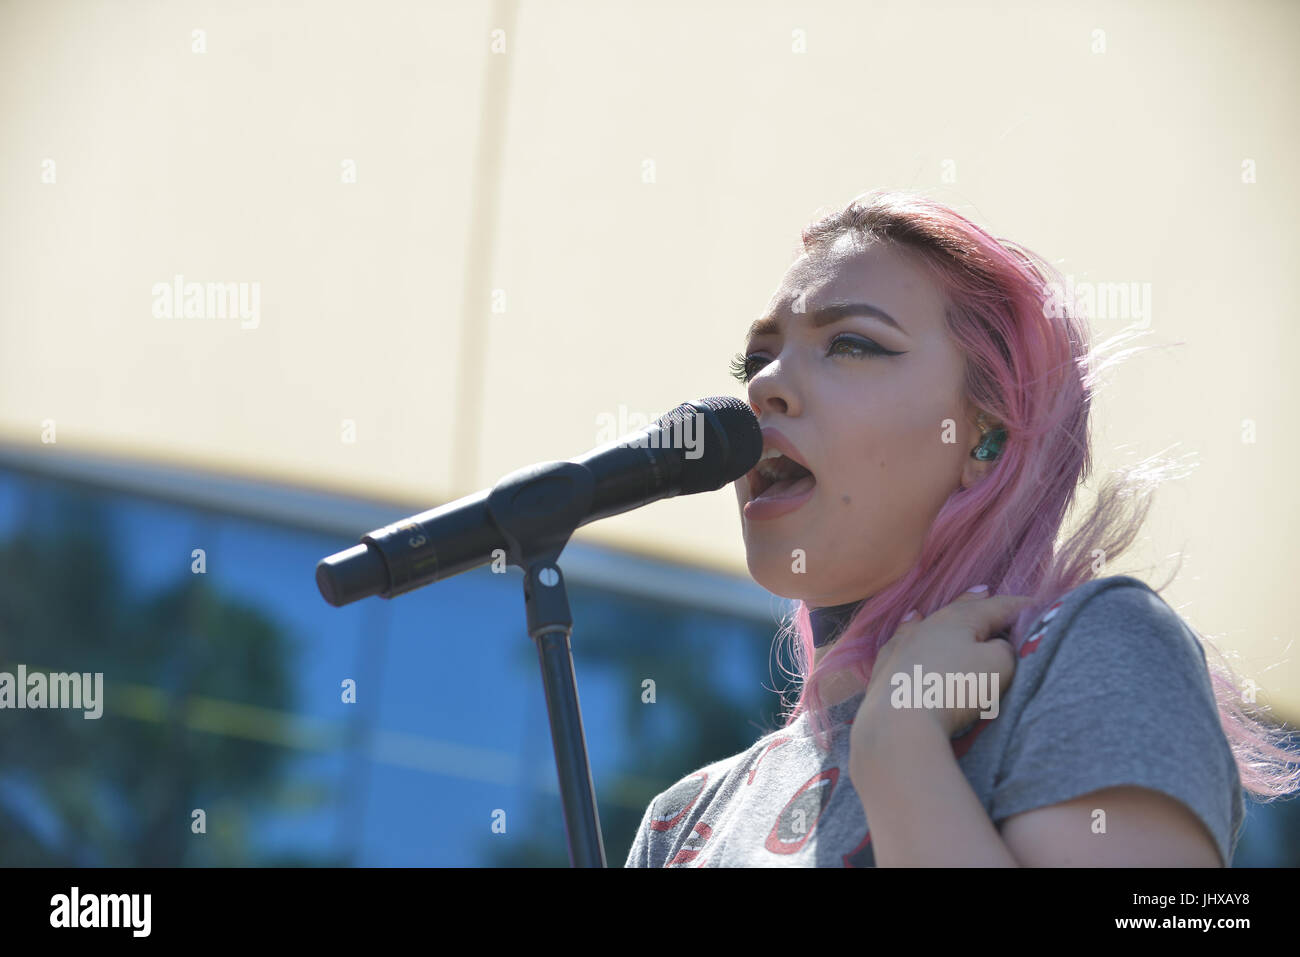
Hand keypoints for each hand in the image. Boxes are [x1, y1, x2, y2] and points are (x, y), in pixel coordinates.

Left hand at [854, 588, 1035, 743]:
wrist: (900, 719)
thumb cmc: (954, 688)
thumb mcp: (998, 667)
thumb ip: (1006, 650)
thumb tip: (998, 647)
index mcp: (959, 619)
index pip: (996, 607)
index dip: (1020, 606)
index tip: (1038, 605)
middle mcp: (929, 625)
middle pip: (959, 609)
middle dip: (976, 602)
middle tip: (985, 590)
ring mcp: (903, 644)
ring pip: (930, 621)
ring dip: (945, 614)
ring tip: (952, 606)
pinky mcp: (886, 667)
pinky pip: (903, 639)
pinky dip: (912, 629)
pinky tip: (910, 623)